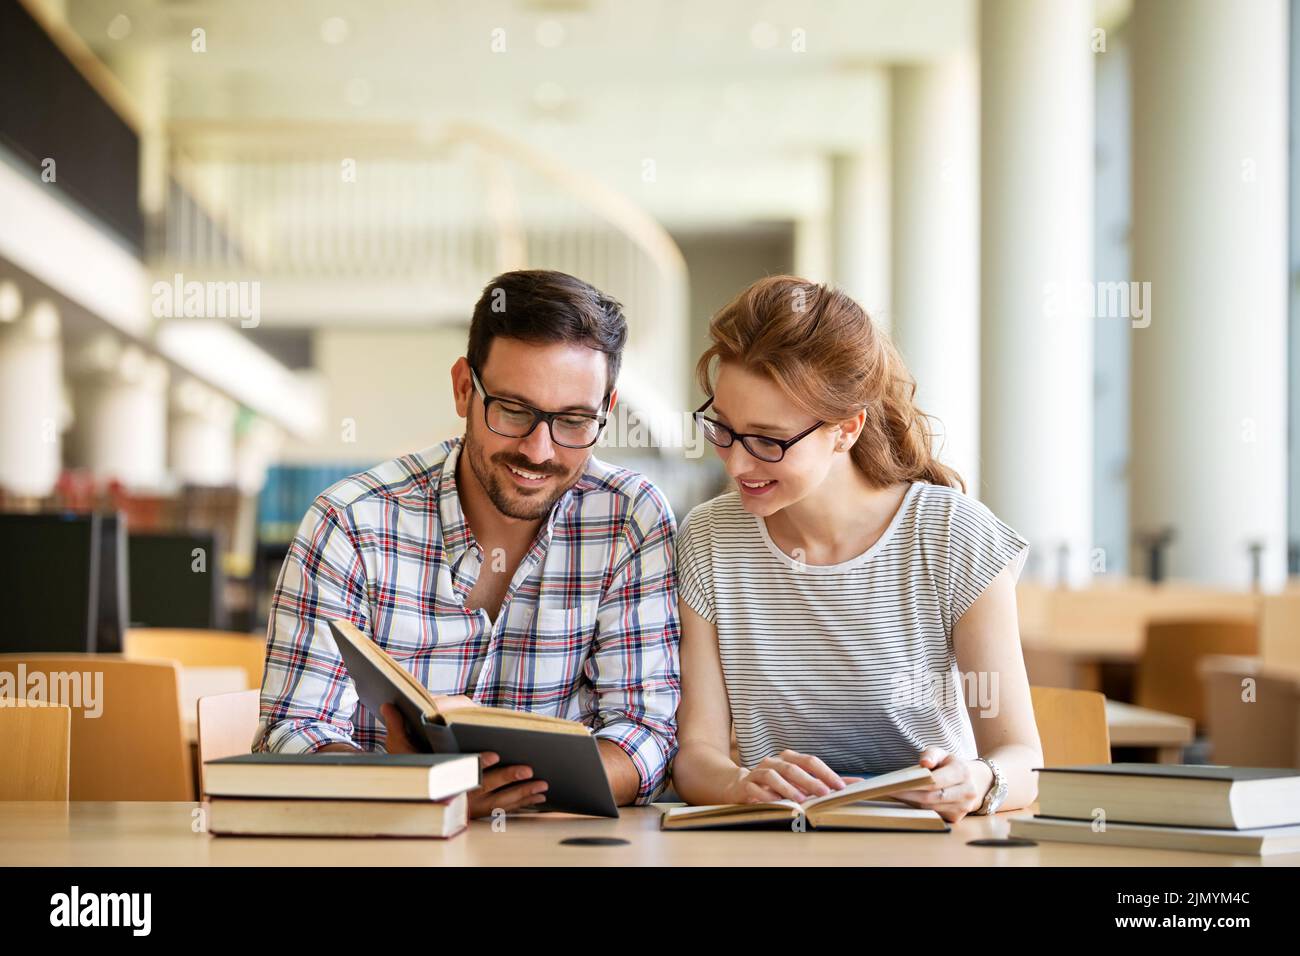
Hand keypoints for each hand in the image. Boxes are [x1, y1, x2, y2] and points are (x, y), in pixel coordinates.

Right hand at [377, 703, 546, 816]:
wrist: (408, 798)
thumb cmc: (408, 768)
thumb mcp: (398, 748)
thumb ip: (396, 726)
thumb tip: (389, 703)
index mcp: (441, 777)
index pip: (461, 770)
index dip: (477, 764)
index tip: (494, 756)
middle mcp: (457, 795)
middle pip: (486, 788)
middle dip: (508, 780)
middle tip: (530, 770)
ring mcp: (469, 807)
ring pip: (499, 802)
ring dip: (522, 795)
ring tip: (543, 786)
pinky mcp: (479, 813)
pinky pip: (504, 811)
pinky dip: (522, 804)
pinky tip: (539, 798)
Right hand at [723, 749, 846, 803]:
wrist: (741, 785)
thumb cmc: (777, 784)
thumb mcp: (800, 782)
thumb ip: (825, 782)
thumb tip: (857, 783)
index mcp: (789, 758)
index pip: (810, 761)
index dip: (825, 772)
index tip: (840, 786)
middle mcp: (774, 761)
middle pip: (793, 767)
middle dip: (810, 780)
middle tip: (824, 792)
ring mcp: (759, 771)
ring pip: (773, 775)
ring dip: (787, 787)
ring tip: (800, 800)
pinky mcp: (746, 783)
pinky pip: (755, 786)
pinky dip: (766, 795)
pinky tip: (776, 802)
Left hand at [888, 747, 992, 822]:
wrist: (974, 781)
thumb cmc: (950, 765)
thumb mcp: (942, 753)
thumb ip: (931, 754)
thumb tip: (924, 763)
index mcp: (962, 772)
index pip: (935, 781)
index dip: (913, 783)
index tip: (894, 783)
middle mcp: (966, 791)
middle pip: (931, 797)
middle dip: (907, 795)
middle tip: (887, 791)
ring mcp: (963, 807)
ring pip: (931, 808)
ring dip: (910, 803)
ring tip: (893, 795)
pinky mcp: (957, 817)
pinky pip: (933, 814)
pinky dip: (918, 809)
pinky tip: (906, 801)